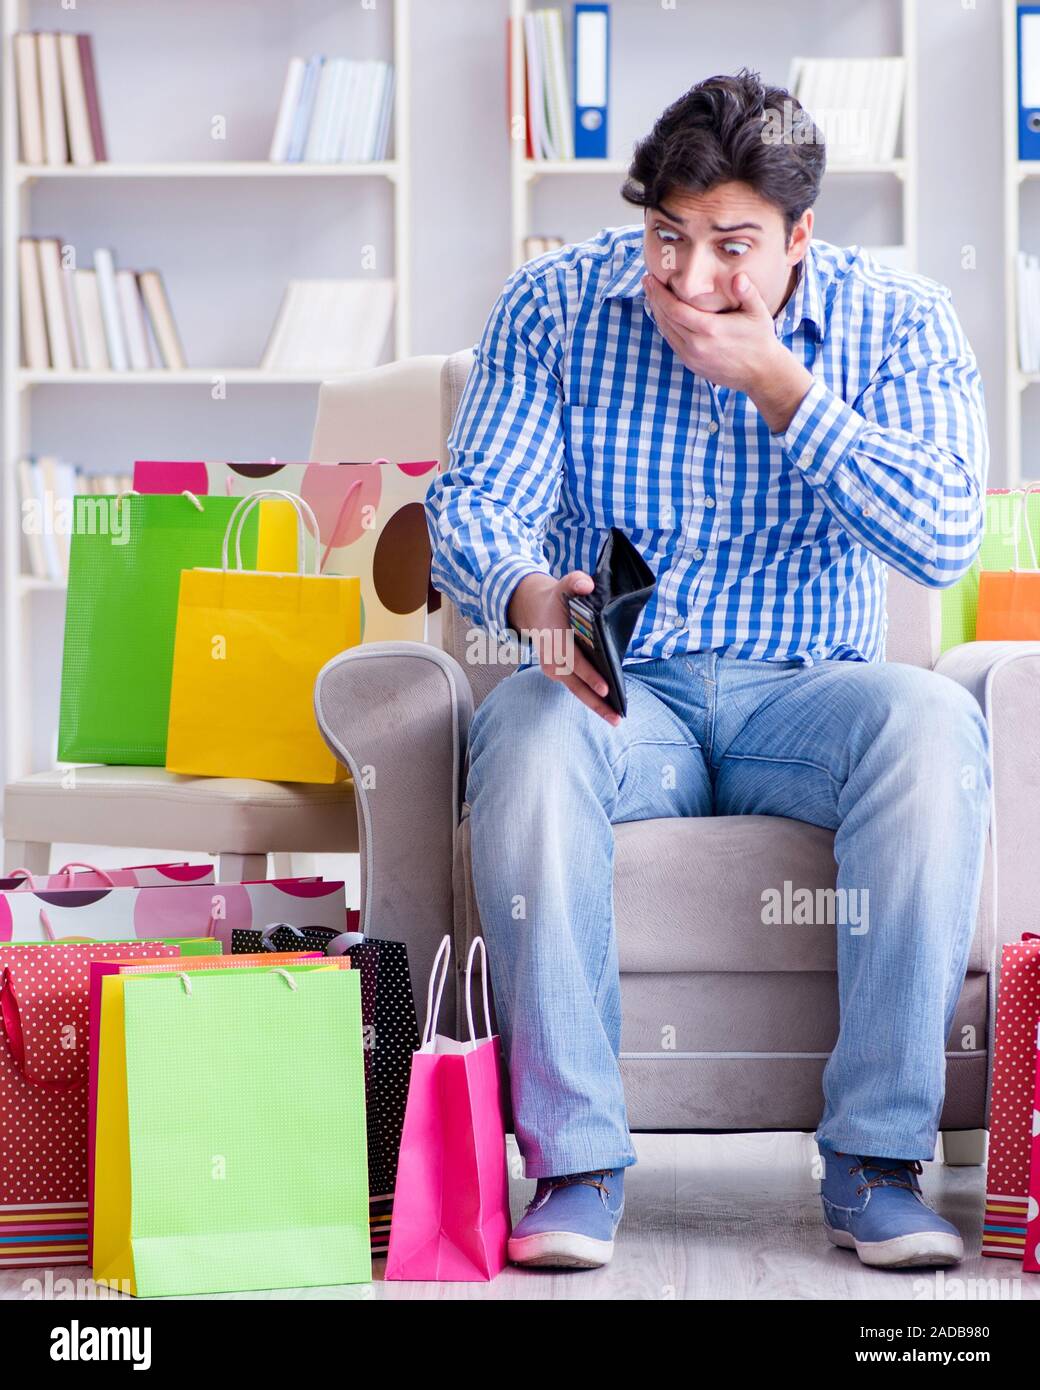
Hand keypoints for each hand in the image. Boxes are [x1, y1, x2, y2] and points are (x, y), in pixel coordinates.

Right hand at [507, 571, 621, 726]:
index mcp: (555, 641)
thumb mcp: (563, 586)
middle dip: (597, 702)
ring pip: (577, 691)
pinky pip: (577, 688)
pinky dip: (592, 699)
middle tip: (617, 718)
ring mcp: (555, 670)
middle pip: (577, 685)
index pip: (574, 661)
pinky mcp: (560, 675)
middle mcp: (553, 660)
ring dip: (596, 706)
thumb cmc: (557, 600)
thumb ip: (574, 582)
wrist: (536, 611)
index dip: (589, 675)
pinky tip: (610, 709)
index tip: (605, 688)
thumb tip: (586, 584)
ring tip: (616, 719)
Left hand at [642, 269, 782, 393]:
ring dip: (657, 313)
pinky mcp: (691, 365)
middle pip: (666, 319)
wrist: (761, 373)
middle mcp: (697, 345)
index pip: (674, 309)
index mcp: (710, 329)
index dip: (659, 294)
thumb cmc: (760, 339)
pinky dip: (665, 327)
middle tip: (647, 282)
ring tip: (652, 296)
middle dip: (654, 299)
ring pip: (666, 331)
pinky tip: (664, 316)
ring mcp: (692, 357)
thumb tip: (738, 276)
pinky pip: (672, 343)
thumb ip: (747, 292)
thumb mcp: (758, 313)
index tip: (651, 278)